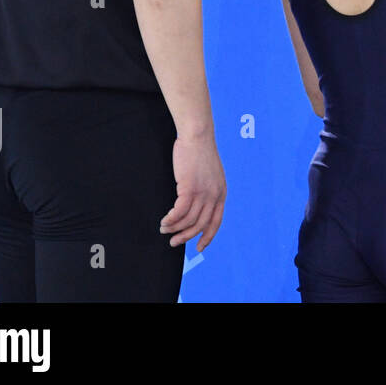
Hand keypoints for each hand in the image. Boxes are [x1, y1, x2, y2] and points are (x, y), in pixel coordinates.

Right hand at [160, 133, 226, 250]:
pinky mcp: (190, 188)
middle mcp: (214, 195)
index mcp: (221, 193)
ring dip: (174, 228)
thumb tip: (196, 207)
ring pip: (188, 220)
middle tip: (173, 242)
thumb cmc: (199, 154)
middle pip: (200, 224)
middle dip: (186, 236)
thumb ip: (207, 191)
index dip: (207, 237)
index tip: (199, 248)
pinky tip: (164, 220)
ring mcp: (203, 192)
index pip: (216, 222)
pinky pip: (179, 212)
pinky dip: (171, 219)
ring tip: (164, 228)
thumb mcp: (209, 175)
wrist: (197, 136)